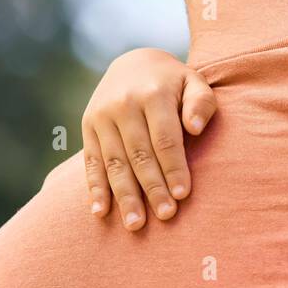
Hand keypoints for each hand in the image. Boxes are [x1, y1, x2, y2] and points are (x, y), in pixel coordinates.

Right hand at [81, 48, 216, 230]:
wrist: (133, 63)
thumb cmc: (173, 82)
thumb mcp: (194, 81)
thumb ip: (201, 102)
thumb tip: (195, 129)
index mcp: (152, 94)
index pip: (164, 138)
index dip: (173, 168)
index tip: (183, 194)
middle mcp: (123, 105)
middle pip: (139, 154)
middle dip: (152, 188)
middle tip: (166, 215)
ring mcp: (101, 117)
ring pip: (114, 163)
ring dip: (124, 196)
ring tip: (136, 224)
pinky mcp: (87, 127)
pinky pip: (91, 162)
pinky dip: (95, 188)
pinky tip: (100, 212)